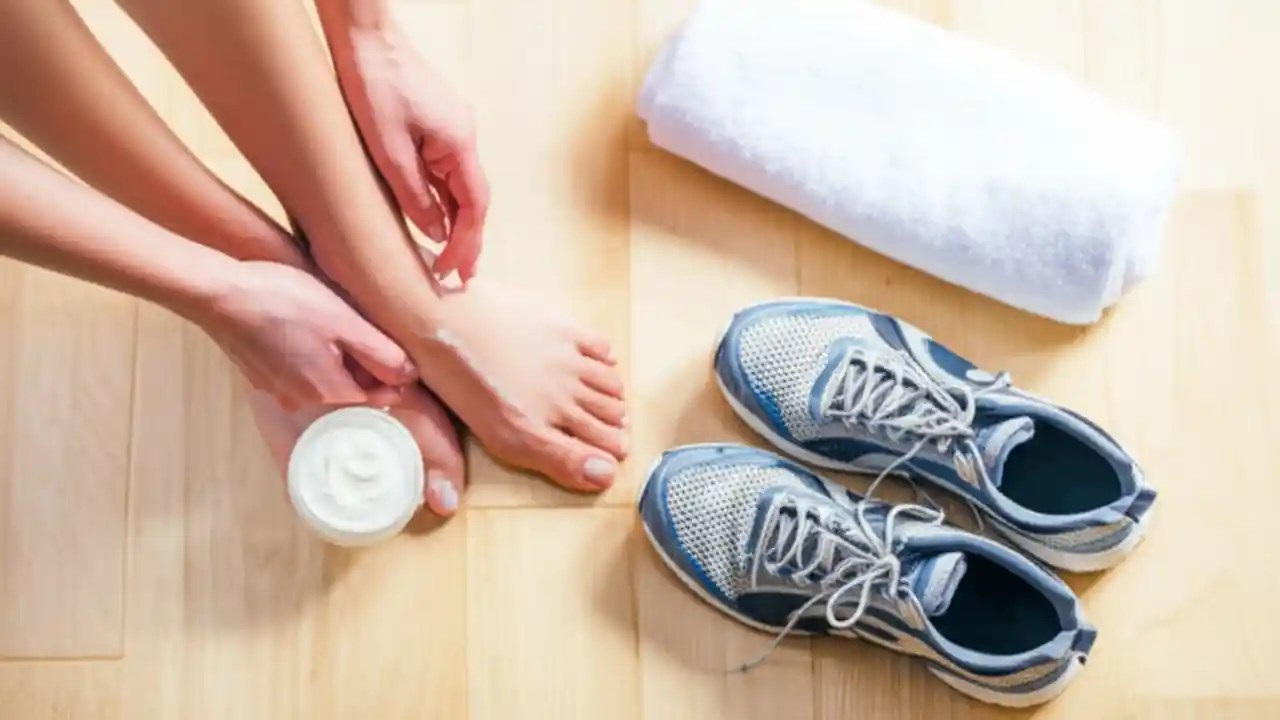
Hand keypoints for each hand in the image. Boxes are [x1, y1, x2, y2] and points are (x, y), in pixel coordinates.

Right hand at [197, 261, 417, 408]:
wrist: (217, 292)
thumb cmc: (284, 301)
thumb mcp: (345, 321)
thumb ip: (381, 352)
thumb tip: (411, 376)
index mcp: (329, 392)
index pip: (380, 397)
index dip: (397, 378)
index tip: (405, 356)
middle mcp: (302, 400)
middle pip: (351, 389)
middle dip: (366, 366)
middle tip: (371, 330)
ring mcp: (277, 389)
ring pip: (324, 379)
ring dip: (338, 358)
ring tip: (339, 323)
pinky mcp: (259, 374)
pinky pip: (299, 370)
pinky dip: (311, 354)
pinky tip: (307, 325)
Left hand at [331, 23, 489, 281]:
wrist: (364, 35)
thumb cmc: (373, 84)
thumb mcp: (388, 149)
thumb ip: (415, 195)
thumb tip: (436, 232)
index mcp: (459, 144)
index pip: (475, 206)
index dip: (467, 244)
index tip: (455, 273)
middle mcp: (463, 137)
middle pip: (473, 199)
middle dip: (467, 240)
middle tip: (460, 278)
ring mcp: (450, 129)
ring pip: (457, 186)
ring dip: (454, 222)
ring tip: (446, 258)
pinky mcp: (433, 123)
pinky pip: (443, 170)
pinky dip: (441, 198)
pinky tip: (430, 217)